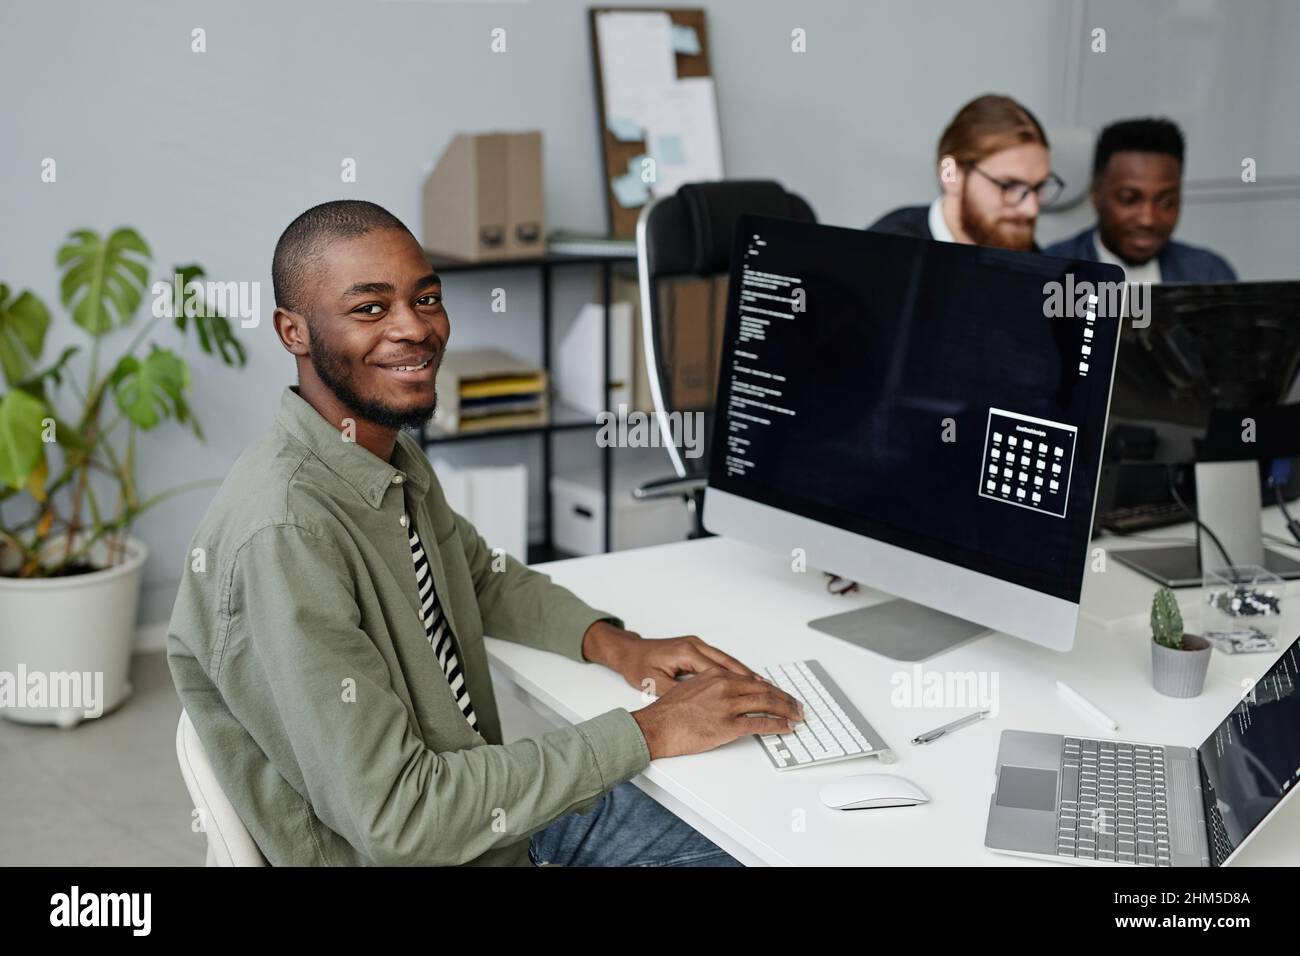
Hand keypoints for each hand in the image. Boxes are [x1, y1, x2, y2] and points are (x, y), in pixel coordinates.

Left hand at [582, 622, 753, 693]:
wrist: (627, 651)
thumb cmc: (638, 666)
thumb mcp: (655, 683)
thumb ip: (680, 692)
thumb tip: (700, 704)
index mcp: (687, 653)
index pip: (723, 670)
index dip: (745, 685)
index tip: (762, 696)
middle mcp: (696, 646)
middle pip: (732, 664)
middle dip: (755, 680)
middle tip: (775, 694)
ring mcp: (697, 646)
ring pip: (730, 662)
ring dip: (749, 676)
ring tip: (769, 690)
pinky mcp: (696, 650)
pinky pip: (722, 661)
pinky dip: (736, 672)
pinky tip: (748, 683)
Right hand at [630, 668, 804, 759]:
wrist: (655, 727)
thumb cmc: (668, 711)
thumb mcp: (691, 687)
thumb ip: (713, 686)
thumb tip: (730, 693)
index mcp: (716, 675)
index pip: (752, 680)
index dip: (770, 689)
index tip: (779, 694)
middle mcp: (725, 686)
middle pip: (764, 690)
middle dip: (784, 698)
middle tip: (796, 705)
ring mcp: (727, 706)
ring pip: (767, 704)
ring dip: (786, 710)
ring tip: (796, 715)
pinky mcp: (728, 726)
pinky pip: (760, 724)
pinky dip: (777, 725)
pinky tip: (786, 727)